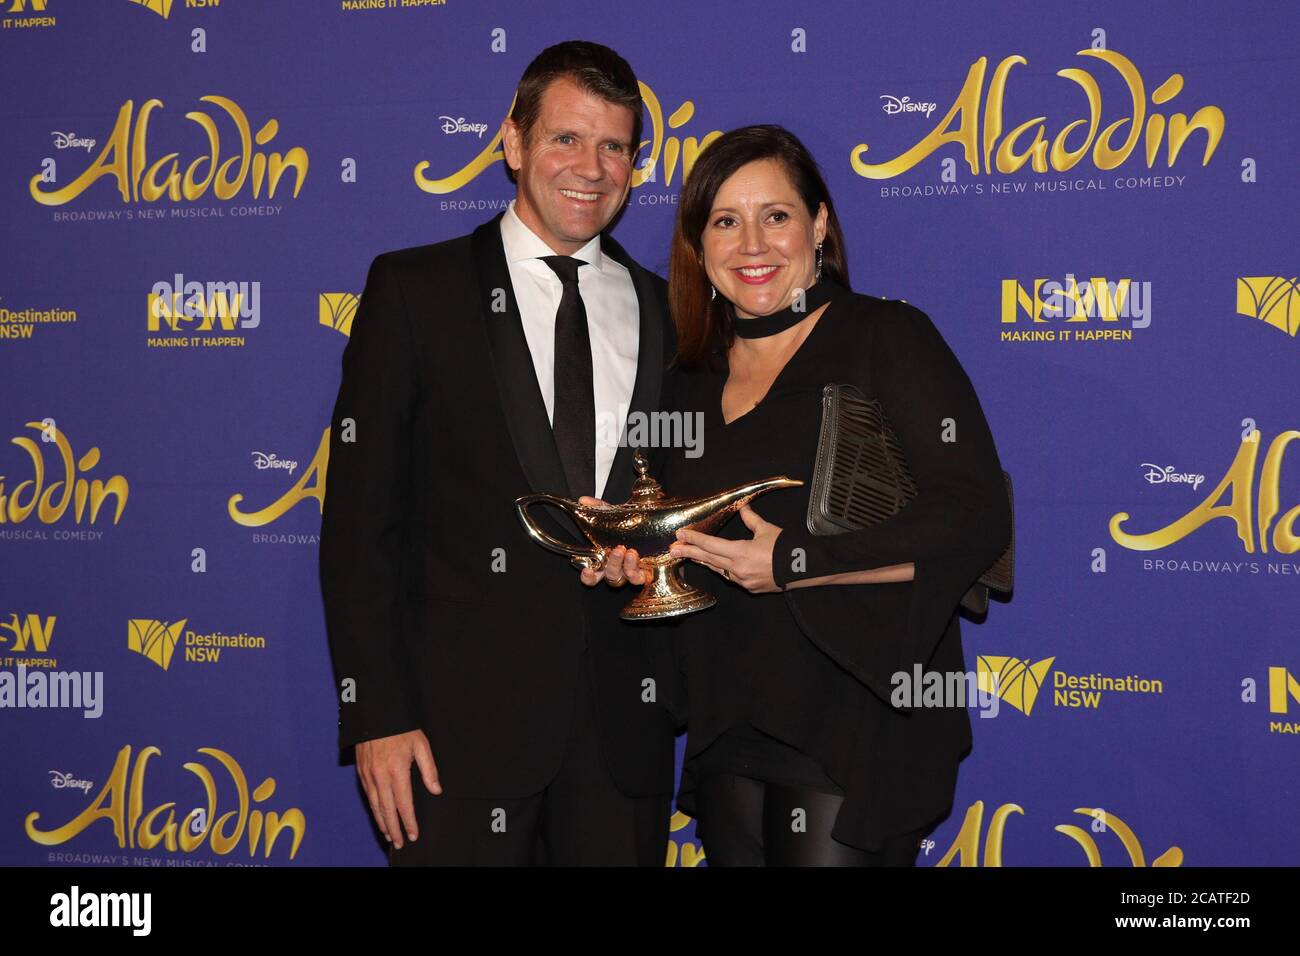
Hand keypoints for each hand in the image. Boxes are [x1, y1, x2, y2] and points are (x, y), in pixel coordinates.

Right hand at [355, 729, 439, 848]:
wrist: (376, 714)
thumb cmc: (401, 728)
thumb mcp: (421, 745)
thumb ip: (429, 769)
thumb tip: (436, 790)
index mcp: (397, 770)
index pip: (404, 804)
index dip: (409, 822)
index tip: (413, 834)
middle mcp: (380, 776)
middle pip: (387, 810)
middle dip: (394, 829)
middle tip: (400, 843)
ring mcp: (368, 775)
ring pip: (374, 806)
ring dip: (382, 823)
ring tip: (389, 835)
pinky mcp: (361, 771)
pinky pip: (367, 796)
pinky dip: (373, 810)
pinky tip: (378, 816)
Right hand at [576, 496, 645, 586]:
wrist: (652, 523)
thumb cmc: (627, 524)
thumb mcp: (613, 515)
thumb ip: (598, 508)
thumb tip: (583, 500)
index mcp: (605, 559)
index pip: (592, 576)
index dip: (588, 577)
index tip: (588, 570)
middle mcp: (618, 569)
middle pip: (611, 575)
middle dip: (613, 564)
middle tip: (619, 549)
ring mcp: (632, 571)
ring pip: (626, 577)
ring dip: (628, 568)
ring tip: (632, 552)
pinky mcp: (647, 572)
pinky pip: (641, 579)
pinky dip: (638, 575)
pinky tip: (641, 564)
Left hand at [669, 504, 781, 592]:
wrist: (803, 569)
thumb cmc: (785, 548)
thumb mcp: (767, 530)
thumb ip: (751, 519)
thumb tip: (743, 507)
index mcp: (740, 552)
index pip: (710, 545)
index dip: (694, 539)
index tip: (680, 535)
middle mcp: (738, 569)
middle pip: (708, 559)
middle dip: (689, 553)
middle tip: (672, 550)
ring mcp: (743, 581)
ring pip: (718, 570)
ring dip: (703, 562)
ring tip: (689, 556)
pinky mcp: (750, 588)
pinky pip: (731, 577)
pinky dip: (721, 569)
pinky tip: (715, 565)